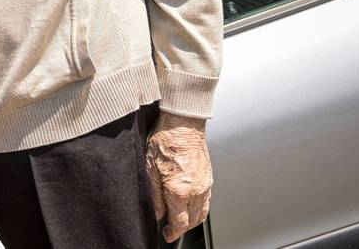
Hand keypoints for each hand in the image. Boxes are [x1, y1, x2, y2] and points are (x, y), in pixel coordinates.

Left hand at [146, 112, 212, 242]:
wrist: (183, 124)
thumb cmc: (165, 141)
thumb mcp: (150, 169)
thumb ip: (154, 196)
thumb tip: (157, 213)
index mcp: (179, 190)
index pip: (179, 222)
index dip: (173, 232)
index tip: (167, 234)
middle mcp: (196, 190)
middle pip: (193, 221)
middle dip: (183, 228)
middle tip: (171, 228)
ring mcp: (205, 184)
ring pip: (202, 212)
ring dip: (192, 220)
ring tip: (180, 219)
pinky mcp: (209, 178)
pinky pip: (207, 201)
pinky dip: (199, 208)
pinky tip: (190, 204)